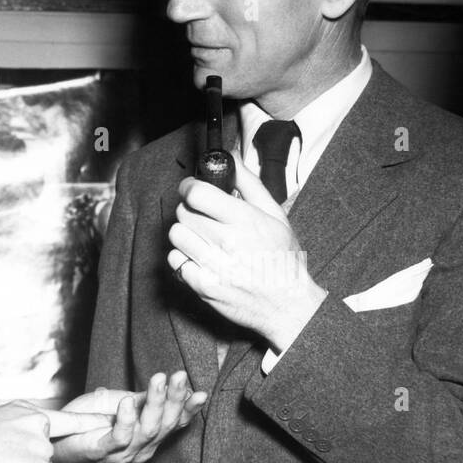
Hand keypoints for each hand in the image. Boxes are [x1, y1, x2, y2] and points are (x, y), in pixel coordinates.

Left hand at [53, 370, 206, 462]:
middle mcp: (142, 449)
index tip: (201, 393)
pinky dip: (126, 420)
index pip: (175, 423)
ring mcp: (123, 453)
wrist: (57, 441)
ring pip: (148, 430)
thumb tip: (170, 385)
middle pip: (165, 425)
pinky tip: (127, 402)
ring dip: (155, 403)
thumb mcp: (121, 403)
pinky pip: (119, 438)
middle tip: (178, 375)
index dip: (189, 409)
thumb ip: (143, 399)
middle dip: (174, 399)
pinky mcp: (102, 453)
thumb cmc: (89, 421)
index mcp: (149, 437)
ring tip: (158, 380)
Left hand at [167, 151, 326, 348]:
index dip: (189, 187)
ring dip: (185, 232)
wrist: (286, 305)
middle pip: (183, 213)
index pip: (197, 194)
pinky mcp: (202, 286)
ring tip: (200, 236)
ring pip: (176, 235)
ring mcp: (213, 266)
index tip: (191, 188)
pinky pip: (175, 261)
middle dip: (189, 209)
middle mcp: (227, 242)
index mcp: (245, 220)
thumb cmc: (283, 259)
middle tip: (201, 214)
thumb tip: (231, 157)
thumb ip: (250, 184)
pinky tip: (199, 258)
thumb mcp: (275, 215)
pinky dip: (183, 257)